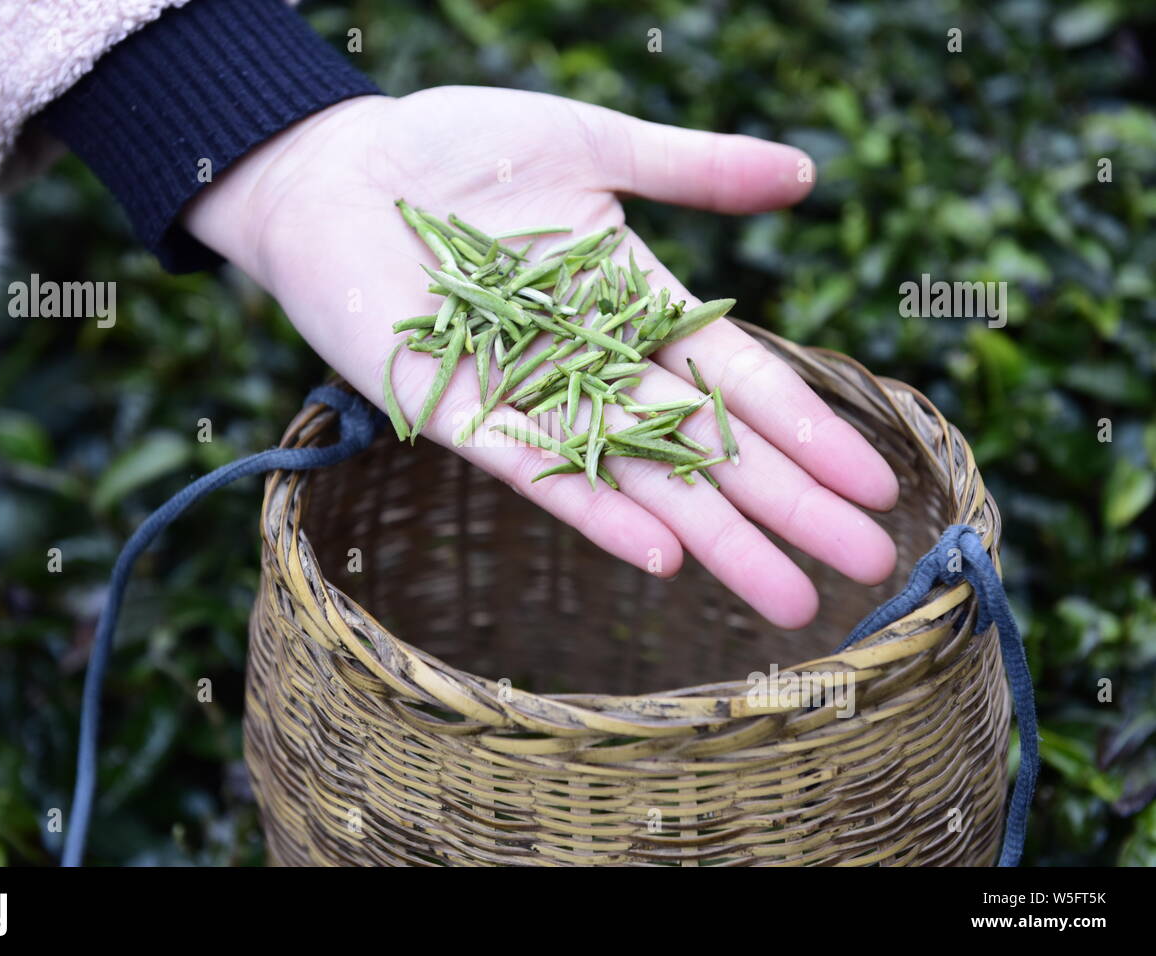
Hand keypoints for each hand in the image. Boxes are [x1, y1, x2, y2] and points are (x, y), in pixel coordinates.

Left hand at [184, 86, 898, 628]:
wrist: (335, 167)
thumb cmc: (455, 146)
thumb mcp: (590, 146)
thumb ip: (692, 171)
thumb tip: (808, 173)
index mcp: (634, 300)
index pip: (738, 378)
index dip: (805, 429)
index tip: (874, 482)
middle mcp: (594, 363)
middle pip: (706, 445)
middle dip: (786, 505)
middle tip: (867, 568)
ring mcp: (532, 397)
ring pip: (638, 476)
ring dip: (714, 535)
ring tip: (785, 597)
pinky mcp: (458, 416)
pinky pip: (540, 474)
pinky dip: (598, 513)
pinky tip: (662, 557)